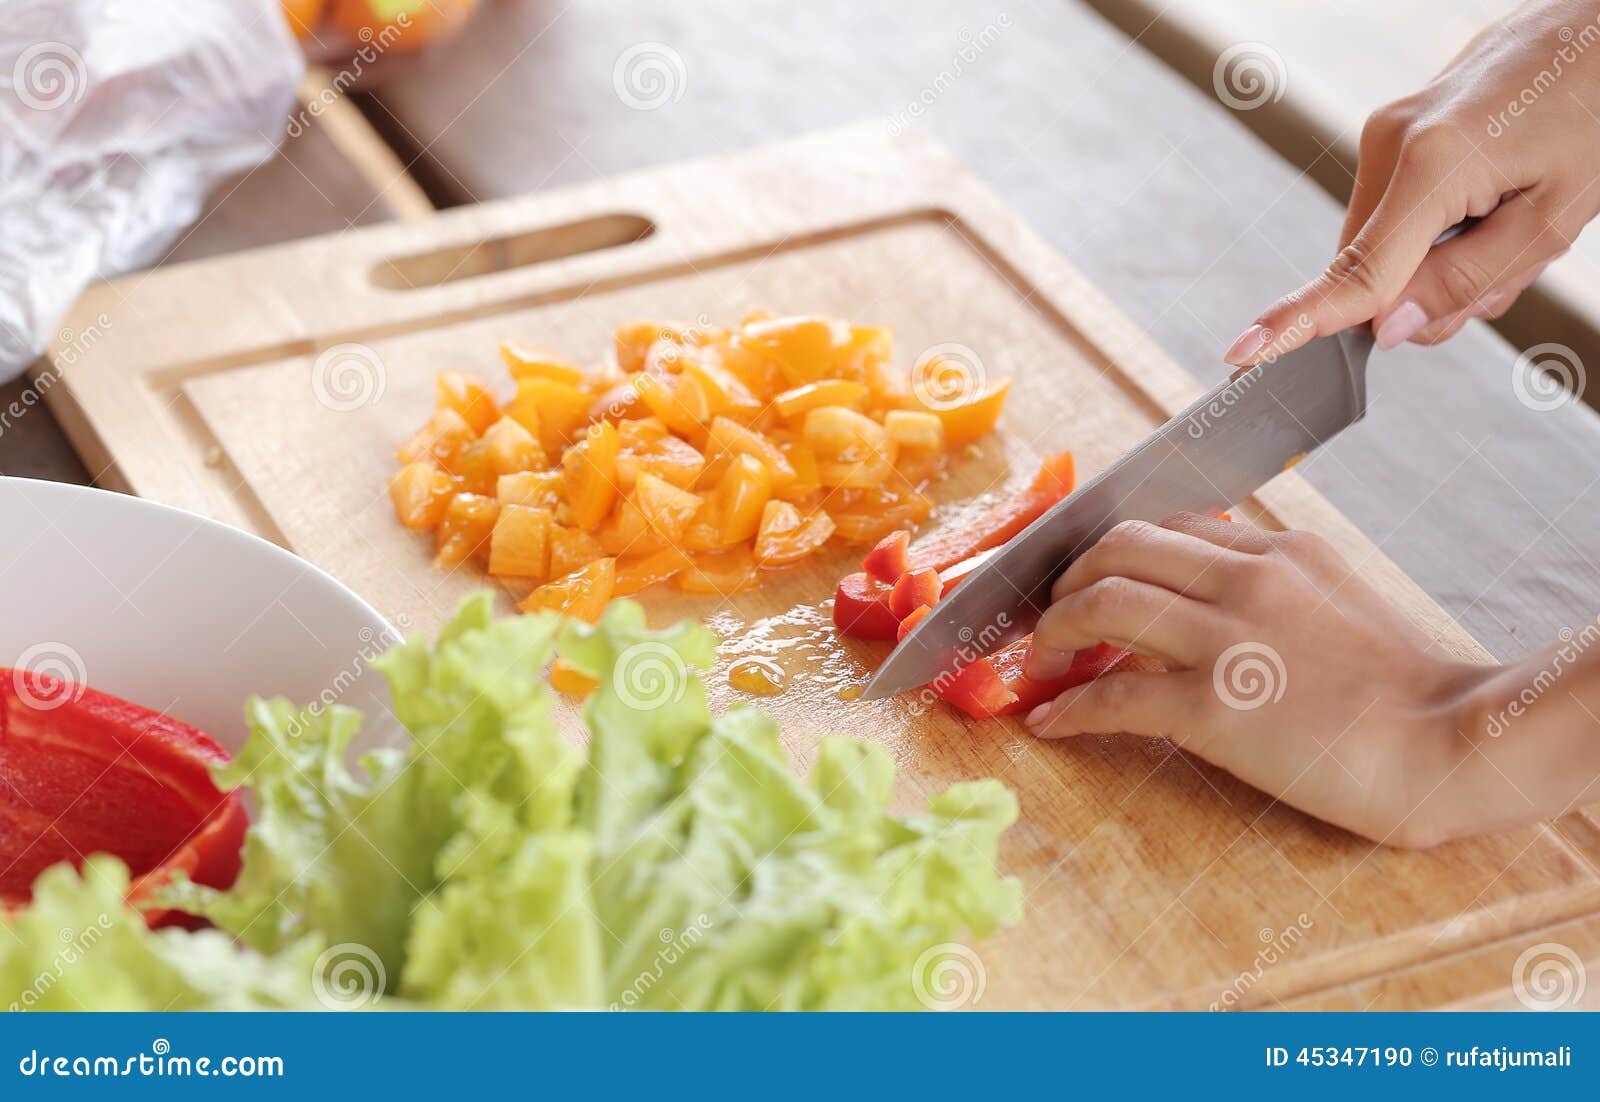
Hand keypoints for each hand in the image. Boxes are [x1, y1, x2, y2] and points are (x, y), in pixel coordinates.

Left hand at [1022, 513, 1493, 846]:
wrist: (1448, 744)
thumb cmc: (1403, 688)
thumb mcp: (1338, 599)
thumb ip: (1273, 585)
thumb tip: (1204, 596)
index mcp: (1278, 551)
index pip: (1172, 526)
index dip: (1116, 550)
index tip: (1092, 576)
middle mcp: (1246, 579)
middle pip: (1121, 546)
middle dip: (1070, 575)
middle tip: (1054, 609)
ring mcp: (1226, 640)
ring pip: (1103, 603)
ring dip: (1056, 628)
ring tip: (1043, 656)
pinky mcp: (1212, 708)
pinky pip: (1113, 696)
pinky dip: (1070, 708)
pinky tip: (1050, 722)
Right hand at [1224, 0, 1599, 365]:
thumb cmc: (1596, 111)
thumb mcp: (1554, 217)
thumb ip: (1467, 281)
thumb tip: (1388, 327)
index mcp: (1432, 163)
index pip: (1356, 272)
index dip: (1300, 323)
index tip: (1243, 352)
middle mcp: (1391, 142)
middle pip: (1373, 270)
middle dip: (1425, 293)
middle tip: (1507, 262)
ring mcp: (1386, 130)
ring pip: (1384, 245)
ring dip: (1436, 259)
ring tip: (1509, 213)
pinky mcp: (1394, 127)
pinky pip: (1394, 211)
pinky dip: (1433, 226)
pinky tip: (1489, 196)